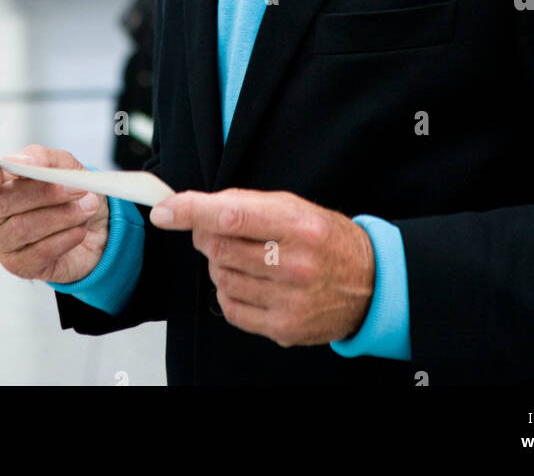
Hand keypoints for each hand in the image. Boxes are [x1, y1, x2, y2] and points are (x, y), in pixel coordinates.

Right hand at [0, 144, 109, 284]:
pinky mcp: (19, 265)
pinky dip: (64, 238)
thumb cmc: (70, 191)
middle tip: (77, 188)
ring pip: (21, 228)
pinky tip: (79, 229)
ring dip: (61, 216)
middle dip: (43, 194)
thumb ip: (42, 158)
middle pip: (1, 203)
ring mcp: (2, 242)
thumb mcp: (63, 165)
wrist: (96, 227)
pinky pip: (38, 252)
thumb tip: (23, 162)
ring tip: (87, 207)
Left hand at [150, 188, 374, 345]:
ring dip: (220, 266)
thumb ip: (248, 203)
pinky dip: (229, 292)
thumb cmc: (326, 239)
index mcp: (298, 226)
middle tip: (215, 230)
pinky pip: (232, 309)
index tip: (165, 210)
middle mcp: (295, 265)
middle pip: (220, 250)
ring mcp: (290, 301)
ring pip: (222, 280)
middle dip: (206, 237)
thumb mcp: (296, 207)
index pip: (233, 216)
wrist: (368, 284)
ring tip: (244, 258)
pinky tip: (249, 282)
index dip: (192, 211)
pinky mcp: (284, 328)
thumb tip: (199, 206)